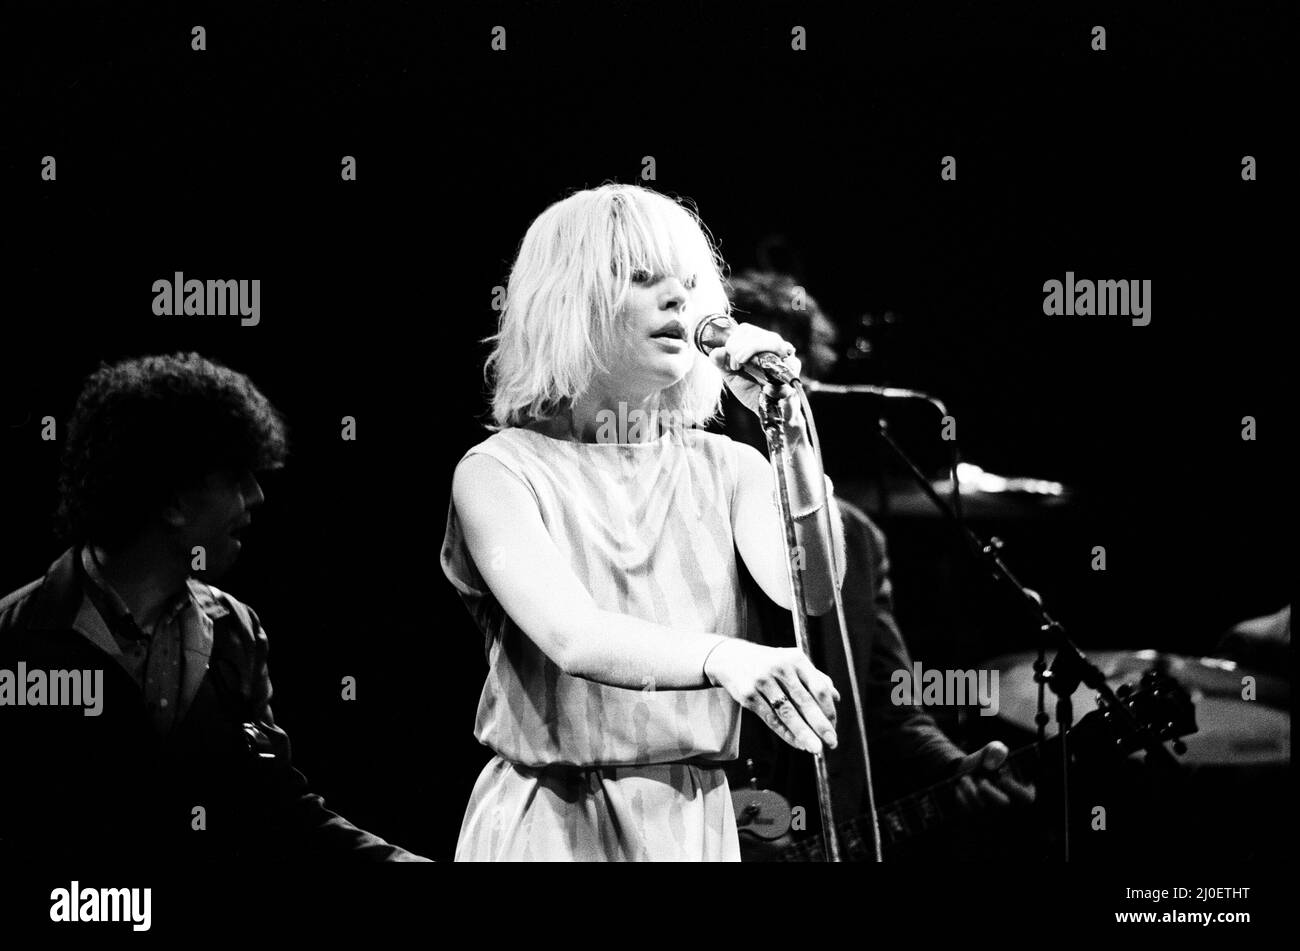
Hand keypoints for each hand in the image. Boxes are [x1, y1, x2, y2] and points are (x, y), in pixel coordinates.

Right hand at [704, 639, 838, 753]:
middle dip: (820, 725)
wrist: (730, 658)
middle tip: (832, 742)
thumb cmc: (769, 662)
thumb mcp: (791, 662)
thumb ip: (814, 677)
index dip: (828, 709)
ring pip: (787, 713)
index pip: (818, 687)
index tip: (834, 726)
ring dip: (804, 733)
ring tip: (816, 749)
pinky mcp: (748, 695)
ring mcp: (762, 681)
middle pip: (805, 702)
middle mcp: (780, 668)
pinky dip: (786, 733)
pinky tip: (797, 743)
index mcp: (796, 659)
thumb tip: (836, 697)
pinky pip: (771, 719)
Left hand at [709, 322, 802, 418]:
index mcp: (758, 345)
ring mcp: (786, 355)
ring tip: (741, 365)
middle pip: (757, 333)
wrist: (770, 412)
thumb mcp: (733, 378)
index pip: (746, 330)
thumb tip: (714, 352)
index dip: (734, 340)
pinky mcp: (794, 368)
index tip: (731, 360)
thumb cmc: (753, 392)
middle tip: (735, 365)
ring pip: (772, 341)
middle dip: (740, 346)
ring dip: (752, 349)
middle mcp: (773, 346)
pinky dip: (771, 366)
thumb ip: (722, 364)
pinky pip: (785, 359)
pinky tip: (761, 376)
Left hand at [952, 741, 1035, 810]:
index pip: (1028, 798)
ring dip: (970, 791)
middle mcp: (1011, 807)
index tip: (1002, 778)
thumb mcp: (993, 750)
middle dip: (988, 790)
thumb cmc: (987, 761)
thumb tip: (990, 764)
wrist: (968, 770)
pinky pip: (969, 813)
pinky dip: (962, 798)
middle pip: (1003, 805)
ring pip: (983, 809)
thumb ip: (996, 750)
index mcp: (1023, 790)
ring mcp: (994, 816)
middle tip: (981, 780)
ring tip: (964, 778)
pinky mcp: (978, 819)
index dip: (1016, 790)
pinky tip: (959, 788)